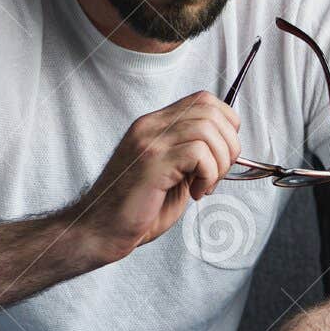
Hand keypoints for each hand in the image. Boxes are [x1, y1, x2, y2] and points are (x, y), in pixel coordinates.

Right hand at [66, 90, 239, 264]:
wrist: (101, 230)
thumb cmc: (137, 208)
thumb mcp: (172, 172)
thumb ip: (193, 155)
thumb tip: (228, 147)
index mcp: (155, 125)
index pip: (203, 100)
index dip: (226, 123)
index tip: (223, 153)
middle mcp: (151, 127)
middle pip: (210, 109)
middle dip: (228, 144)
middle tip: (217, 173)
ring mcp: (150, 141)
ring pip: (207, 130)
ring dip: (219, 162)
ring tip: (205, 185)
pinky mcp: (152, 162)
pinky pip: (198, 152)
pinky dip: (208, 175)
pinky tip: (195, 192)